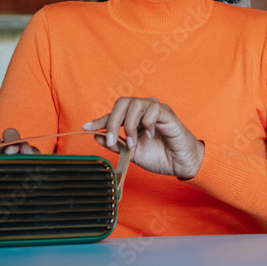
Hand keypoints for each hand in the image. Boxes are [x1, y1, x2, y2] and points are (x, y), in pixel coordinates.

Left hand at [83, 97, 203, 179]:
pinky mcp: (167, 113)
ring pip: (135, 104)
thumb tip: (97, 136)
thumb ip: (116, 144)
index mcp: (134, 118)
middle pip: (122, 102)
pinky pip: (152, 109)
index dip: (99, 120)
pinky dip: (147, 124)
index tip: (85, 127)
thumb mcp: (132, 153)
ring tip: (135, 143)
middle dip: (113, 121)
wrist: (181, 164)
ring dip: (130, 125)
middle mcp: (144, 110)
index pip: (114, 113)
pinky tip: (151, 135)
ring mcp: (156, 110)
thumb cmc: (160, 156)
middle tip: (114, 140)